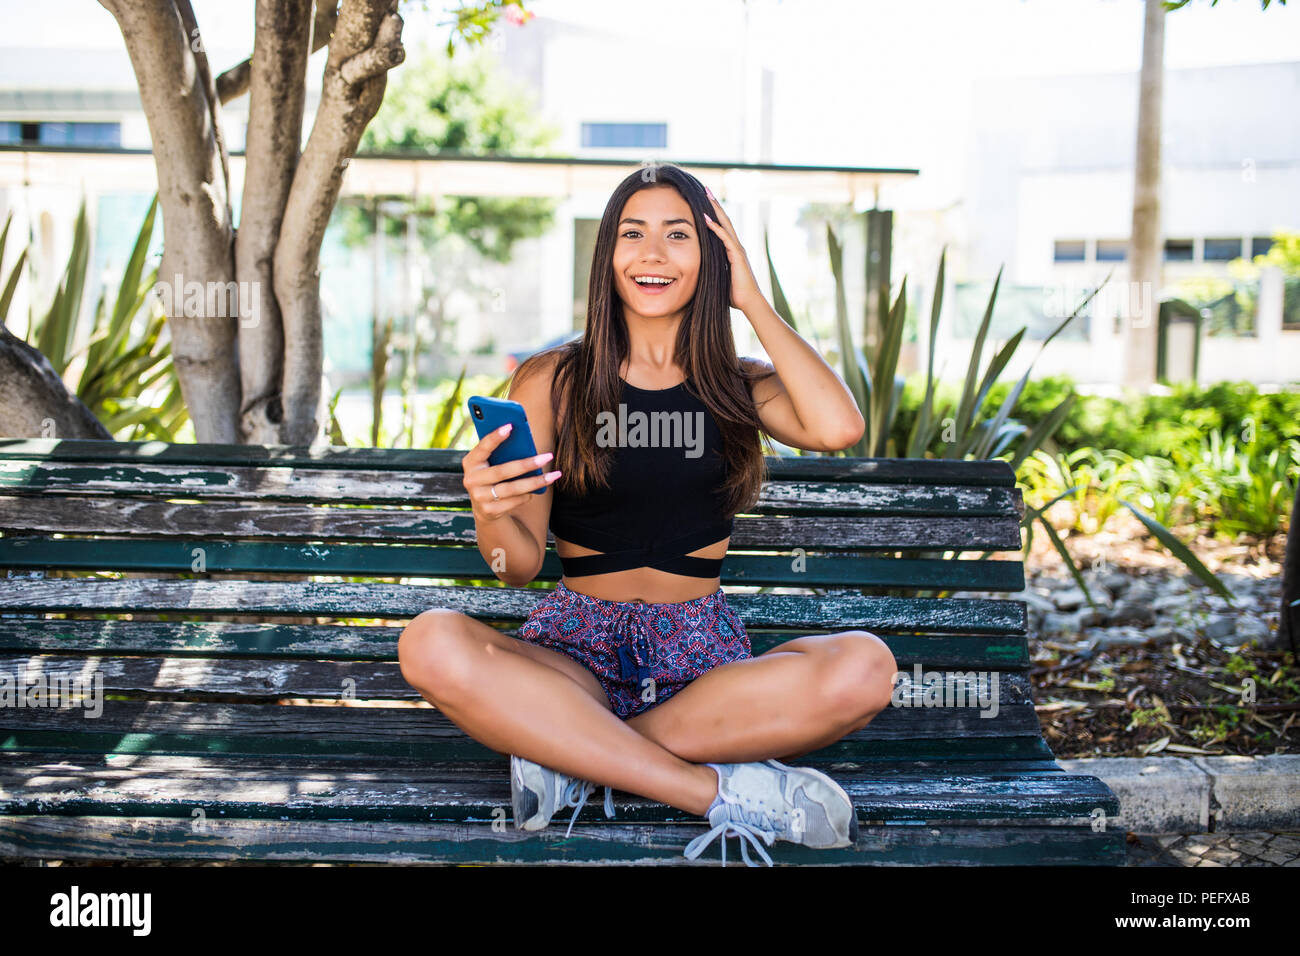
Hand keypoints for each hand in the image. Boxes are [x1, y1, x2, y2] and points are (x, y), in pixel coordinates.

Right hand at [461, 423, 560, 521]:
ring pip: (513, 489)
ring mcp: (479, 497)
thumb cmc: (493, 475)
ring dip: (536, 482)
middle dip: (527, 464)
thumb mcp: (491, 462)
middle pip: (502, 471)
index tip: (510, 425)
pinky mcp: (489, 511)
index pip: (482, 447)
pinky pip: (515, 501)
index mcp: (470, 462)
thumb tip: (524, 442)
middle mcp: (471, 480)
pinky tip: (537, 488)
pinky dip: (528, 494)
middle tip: (548, 456)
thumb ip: (501, 452)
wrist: (484, 507)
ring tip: (554, 475)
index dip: (495, 437)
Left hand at [703, 185, 762, 313]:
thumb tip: (700, 272)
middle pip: (724, 220)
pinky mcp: (737, 256)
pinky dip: (716, 228)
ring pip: (726, 224)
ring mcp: (737, 249)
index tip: (704, 202)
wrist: (749, 302)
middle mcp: (736, 246)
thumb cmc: (735, 294)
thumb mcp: (719, 278)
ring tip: (707, 196)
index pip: (722, 227)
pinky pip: (725, 238)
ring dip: (716, 210)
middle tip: (706, 189)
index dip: (714, 214)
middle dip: (715, 204)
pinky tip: (706, 219)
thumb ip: (713, 271)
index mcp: (732, 250)